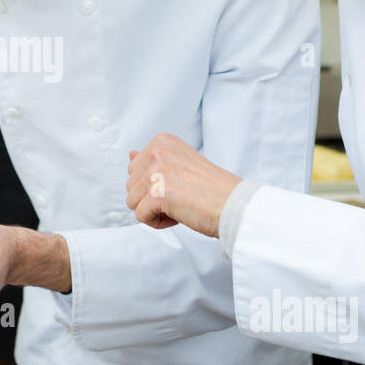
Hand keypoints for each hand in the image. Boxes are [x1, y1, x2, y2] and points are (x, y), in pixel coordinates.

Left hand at [126, 133, 240, 237]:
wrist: (234, 205)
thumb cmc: (212, 189)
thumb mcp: (180, 164)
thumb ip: (153, 160)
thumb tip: (131, 155)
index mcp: (162, 141)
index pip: (134, 169)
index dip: (154, 185)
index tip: (178, 185)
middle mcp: (157, 151)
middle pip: (130, 186)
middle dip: (151, 199)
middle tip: (180, 197)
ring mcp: (156, 171)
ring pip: (132, 202)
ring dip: (154, 211)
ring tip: (180, 206)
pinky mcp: (156, 192)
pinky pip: (141, 216)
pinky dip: (158, 222)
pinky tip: (179, 216)